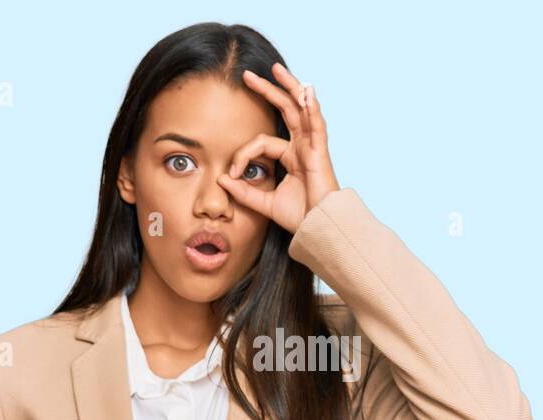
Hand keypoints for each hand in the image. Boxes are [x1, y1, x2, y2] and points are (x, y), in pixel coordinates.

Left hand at [216, 62, 339, 234]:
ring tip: (276, 69)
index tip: (231, 174)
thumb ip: (244, 191)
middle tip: (247, 76)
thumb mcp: (264, 203)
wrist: (318, 228)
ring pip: (300, 108)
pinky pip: (316, 124)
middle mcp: (302, 146)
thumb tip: (221, 179)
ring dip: (289, 87)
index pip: (261, 142)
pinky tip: (307, 91)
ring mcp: (312, 146)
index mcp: (290, 156)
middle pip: (284, 110)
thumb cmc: (299, 217)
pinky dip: (312, 108)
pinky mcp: (320, 152)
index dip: (243, 155)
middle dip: (267, 90)